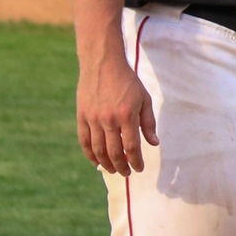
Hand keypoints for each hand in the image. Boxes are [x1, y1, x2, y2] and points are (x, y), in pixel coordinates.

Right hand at [77, 51, 155, 172]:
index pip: (132, 147)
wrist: (102, 62)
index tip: (139, 169)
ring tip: (113, 170)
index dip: (136, 161)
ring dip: (106, 164)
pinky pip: (84, 141)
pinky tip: (96, 162)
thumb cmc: (127, 81)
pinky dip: (90, 155)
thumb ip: (148, 123)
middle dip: (122, 167)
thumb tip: (154, 144)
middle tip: (126, 173)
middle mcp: (109, 119)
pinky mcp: (82, 116)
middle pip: (114, 152)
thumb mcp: (144, 99)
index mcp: (127, 115)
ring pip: (98, 150)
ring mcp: (93, 118)